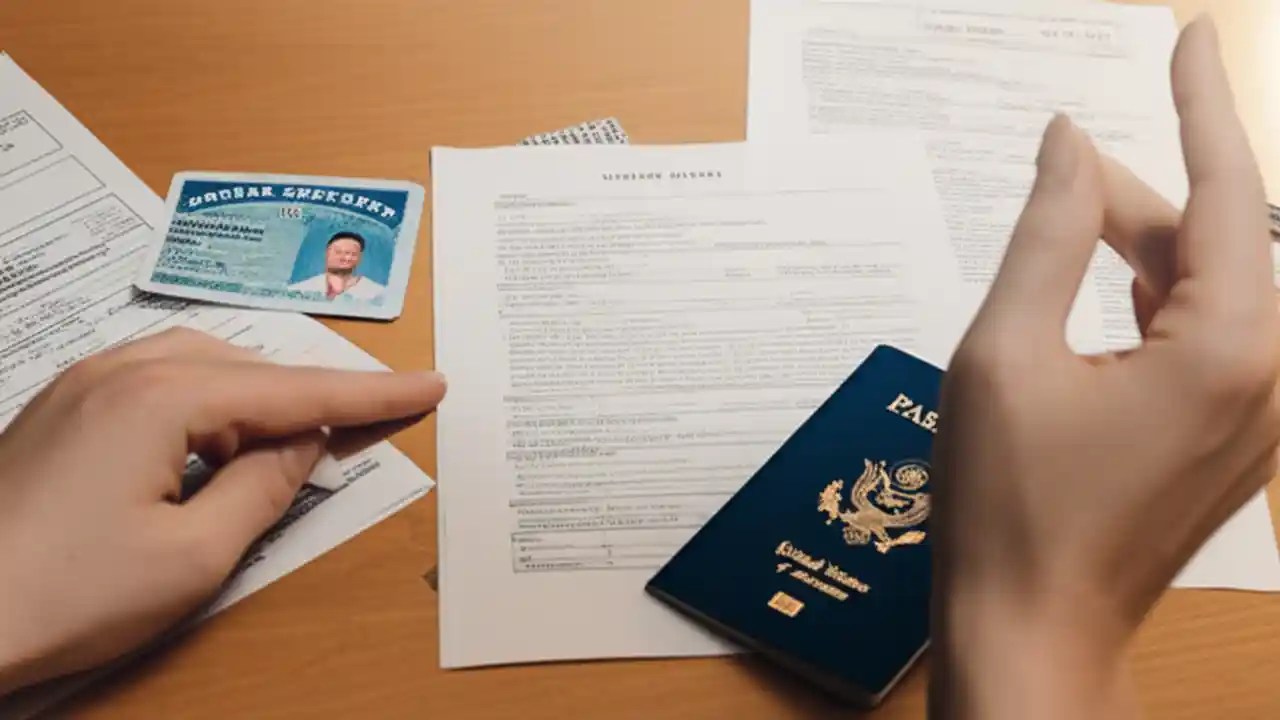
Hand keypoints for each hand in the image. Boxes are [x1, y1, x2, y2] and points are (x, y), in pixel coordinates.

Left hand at [0, 328, 446, 692]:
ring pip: (201, 370)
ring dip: (252, 407)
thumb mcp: (194, 557)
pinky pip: (156, 384)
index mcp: (161, 398)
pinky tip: (207, 455)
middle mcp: (121, 370)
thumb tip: (304, 443)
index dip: (371, 394)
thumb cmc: (65, 595)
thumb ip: (266, 487)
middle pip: (248, 369)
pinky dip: (203, 411)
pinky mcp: (61, 409)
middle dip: (306, 401)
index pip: (294, 391)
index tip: (431, 385)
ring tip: (278, 457)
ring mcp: (83, 384)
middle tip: (360, 432)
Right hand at [930, 17, 1276, 719]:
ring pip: (1212, 292)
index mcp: (1227, 348)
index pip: (1230, 191)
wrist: (1031, 629)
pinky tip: (1097, 301)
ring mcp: (1258, 418)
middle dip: (1137, 199)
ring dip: (1141, 252)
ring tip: (1063, 231)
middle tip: (1056, 170)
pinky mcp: (1232, 443)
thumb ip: (1045, 234)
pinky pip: (1209, 340)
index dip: (1203, 106)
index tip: (1191, 38)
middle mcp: (1269, 378)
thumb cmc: (1006, 503)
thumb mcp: (1002, 352)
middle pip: (1217, 243)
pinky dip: (1153, 303)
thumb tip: (1067, 144)